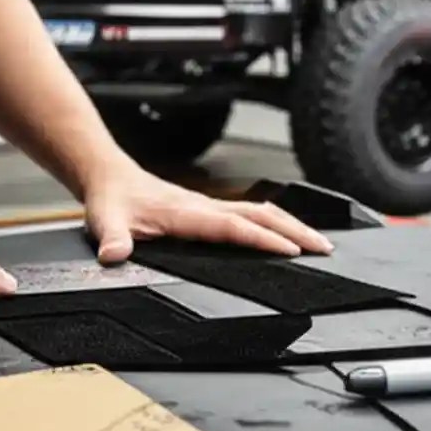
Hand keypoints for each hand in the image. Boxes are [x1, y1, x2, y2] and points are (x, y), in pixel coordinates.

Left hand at [83, 163, 334, 263]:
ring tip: (319, 243)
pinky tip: (287, 232)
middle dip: (294, 231)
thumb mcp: (105, 221)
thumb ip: (111, 239)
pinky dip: (275, 223)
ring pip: (260, 212)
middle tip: (324, 249)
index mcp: (185, 213)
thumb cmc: (112, 199)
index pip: (233, 226)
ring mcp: (209, 205)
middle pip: (259, 216)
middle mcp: (203, 206)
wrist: (110, 175)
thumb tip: (114, 254)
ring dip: (291, 225)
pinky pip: (251, 213)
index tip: (291, 250)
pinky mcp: (209, 208)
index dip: (262, 239)